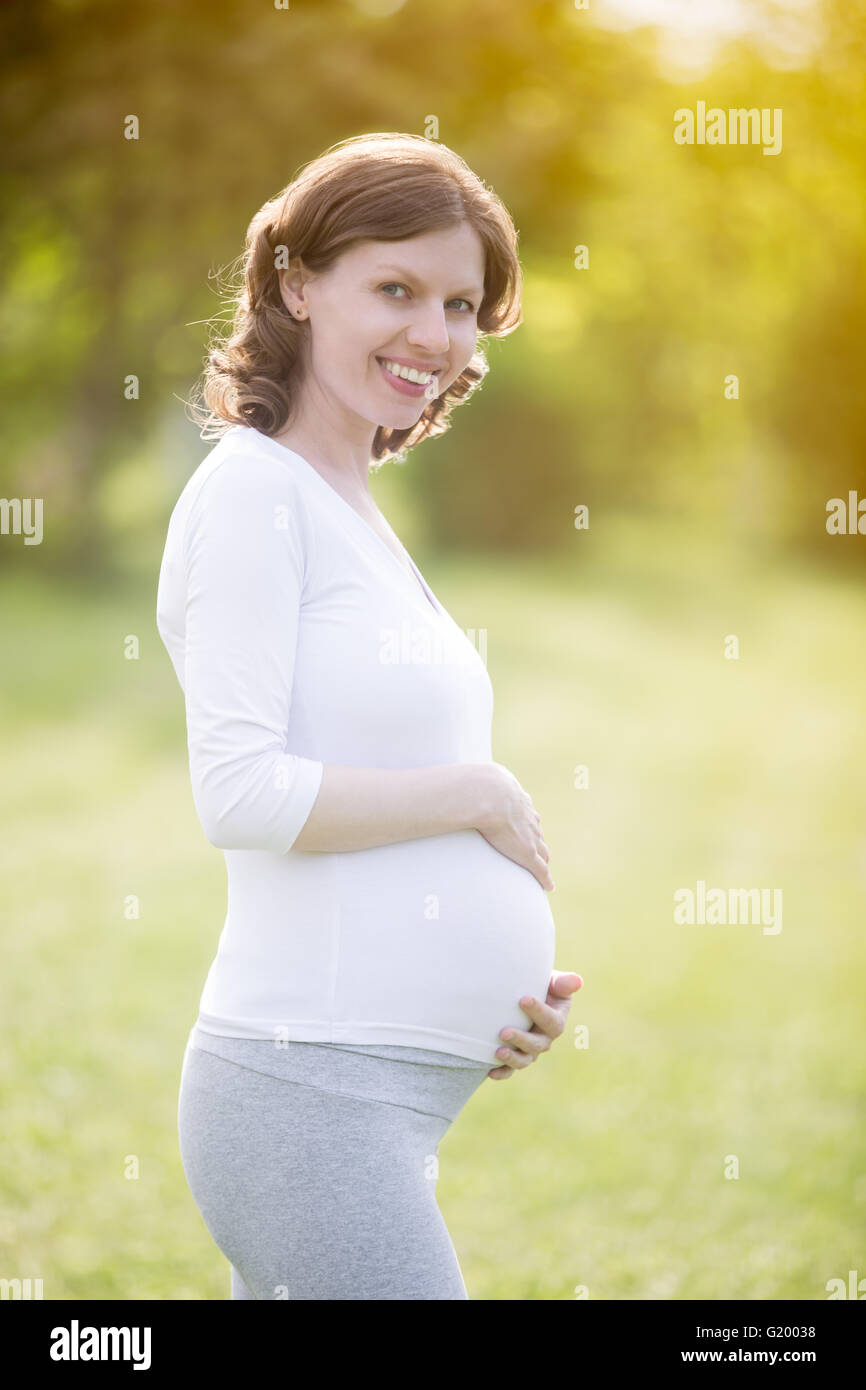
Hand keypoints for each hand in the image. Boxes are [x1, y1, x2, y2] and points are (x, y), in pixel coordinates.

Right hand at [474, 762, 554, 891]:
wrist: (486, 794)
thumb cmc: (475, 786)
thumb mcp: (474, 782)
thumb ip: (464, 786)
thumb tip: (441, 786)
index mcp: (517, 801)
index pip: (526, 815)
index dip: (527, 825)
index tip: (525, 831)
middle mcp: (528, 818)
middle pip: (537, 833)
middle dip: (537, 842)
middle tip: (536, 851)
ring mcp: (530, 835)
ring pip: (542, 851)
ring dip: (542, 859)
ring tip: (541, 869)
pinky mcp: (528, 852)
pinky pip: (541, 869)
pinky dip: (545, 879)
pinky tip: (548, 887)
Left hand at [487, 970, 582, 1080]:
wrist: (521, 996)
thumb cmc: (539, 986)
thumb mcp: (552, 982)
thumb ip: (563, 982)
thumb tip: (577, 981)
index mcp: (556, 1020)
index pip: (551, 1020)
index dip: (539, 1012)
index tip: (523, 999)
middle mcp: (545, 1039)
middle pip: (537, 1044)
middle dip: (521, 1039)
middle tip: (503, 1031)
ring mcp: (530, 1051)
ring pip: (524, 1059)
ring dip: (512, 1058)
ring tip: (497, 1052)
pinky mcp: (516, 1057)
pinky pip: (510, 1070)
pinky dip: (502, 1073)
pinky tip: (491, 1072)